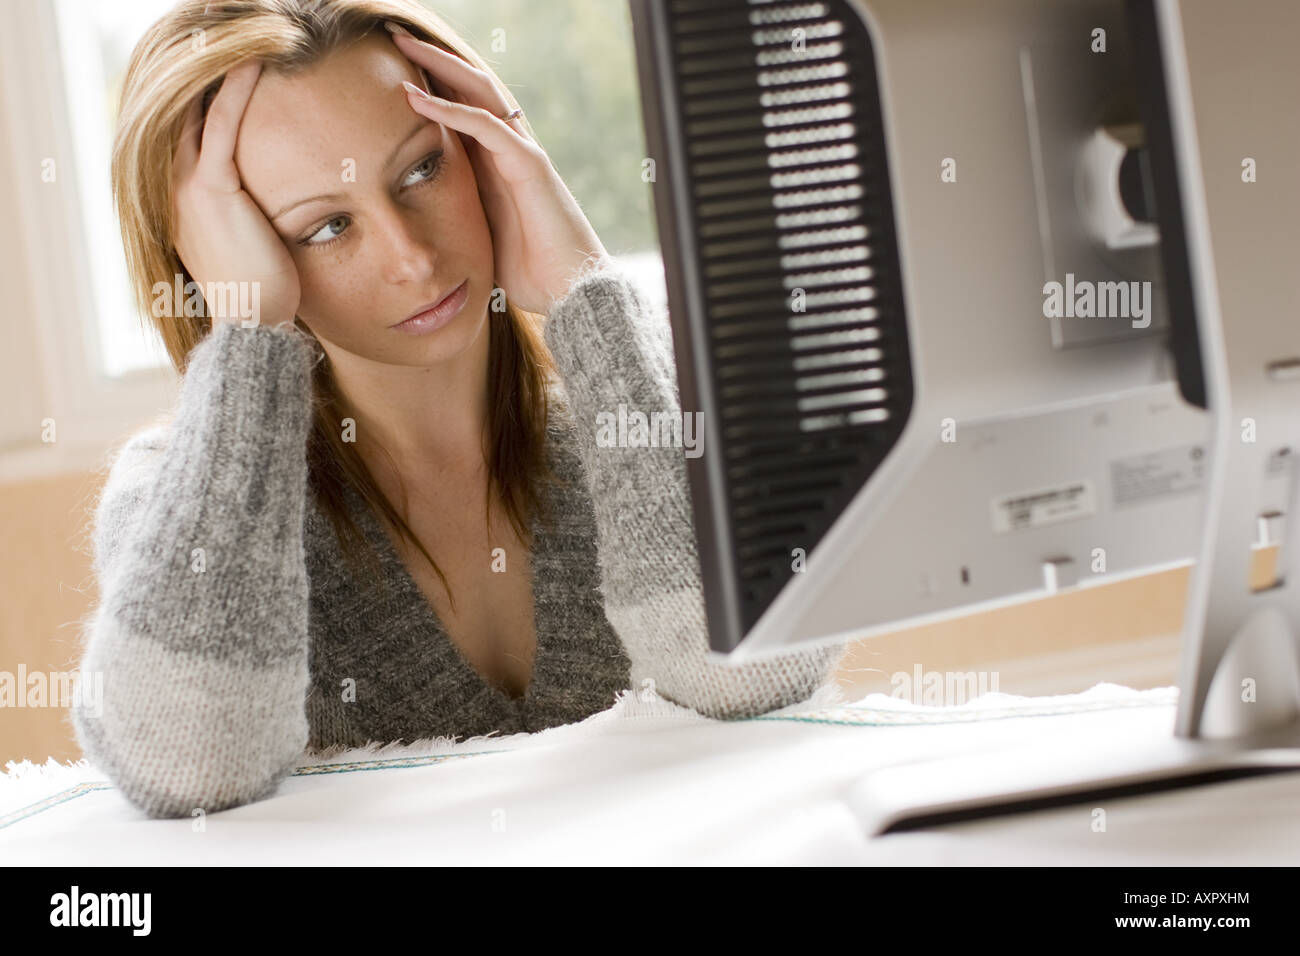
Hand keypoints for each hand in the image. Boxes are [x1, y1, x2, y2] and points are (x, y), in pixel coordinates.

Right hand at [172, 60, 300, 328]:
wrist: (254, 323)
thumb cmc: (261, 287)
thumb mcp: (246, 236)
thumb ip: (247, 206)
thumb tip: (275, 193)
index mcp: (175, 192)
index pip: (184, 122)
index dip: (206, 87)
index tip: (235, 58)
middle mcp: (168, 182)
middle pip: (181, 103)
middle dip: (206, 67)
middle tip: (232, 30)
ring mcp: (184, 183)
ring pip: (197, 103)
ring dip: (223, 65)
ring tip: (252, 35)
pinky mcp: (210, 188)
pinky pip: (221, 123)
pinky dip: (238, 88)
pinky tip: (259, 60)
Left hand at [386, 22, 609, 315]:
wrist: (573, 295)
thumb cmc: (533, 275)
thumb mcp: (480, 240)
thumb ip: (458, 221)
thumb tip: (420, 235)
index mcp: (498, 166)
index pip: (463, 111)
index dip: (433, 85)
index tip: (392, 69)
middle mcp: (511, 151)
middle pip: (471, 88)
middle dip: (434, 59)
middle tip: (395, 35)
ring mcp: (523, 154)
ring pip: (480, 92)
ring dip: (439, 65)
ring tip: (402, 44)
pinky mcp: (530, 166)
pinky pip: (486, 126)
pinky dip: (450, 108)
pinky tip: (417, 97)